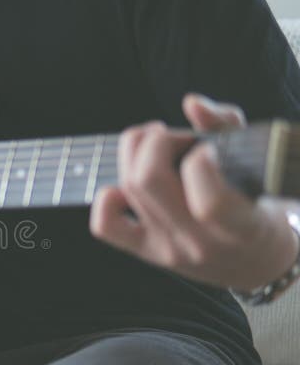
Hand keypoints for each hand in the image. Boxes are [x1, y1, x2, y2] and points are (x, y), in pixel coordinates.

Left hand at [90, 94, 299, 289]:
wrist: (254, 262)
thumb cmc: (258, 206)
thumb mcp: (258, 168)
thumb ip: (228, 128)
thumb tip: (191, 103)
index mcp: (239, 227)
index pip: (209, 201)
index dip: (201, 160)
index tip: (209, 149)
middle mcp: (199, 242)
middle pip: (149, 180)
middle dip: (157, 142)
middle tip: (175, 138)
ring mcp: (168, 249)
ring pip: (128, 188)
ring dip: (136, 153)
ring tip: (157, 146)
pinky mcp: (146, 251)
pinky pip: (106, 226)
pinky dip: (107, 198)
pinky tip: (126, 184)